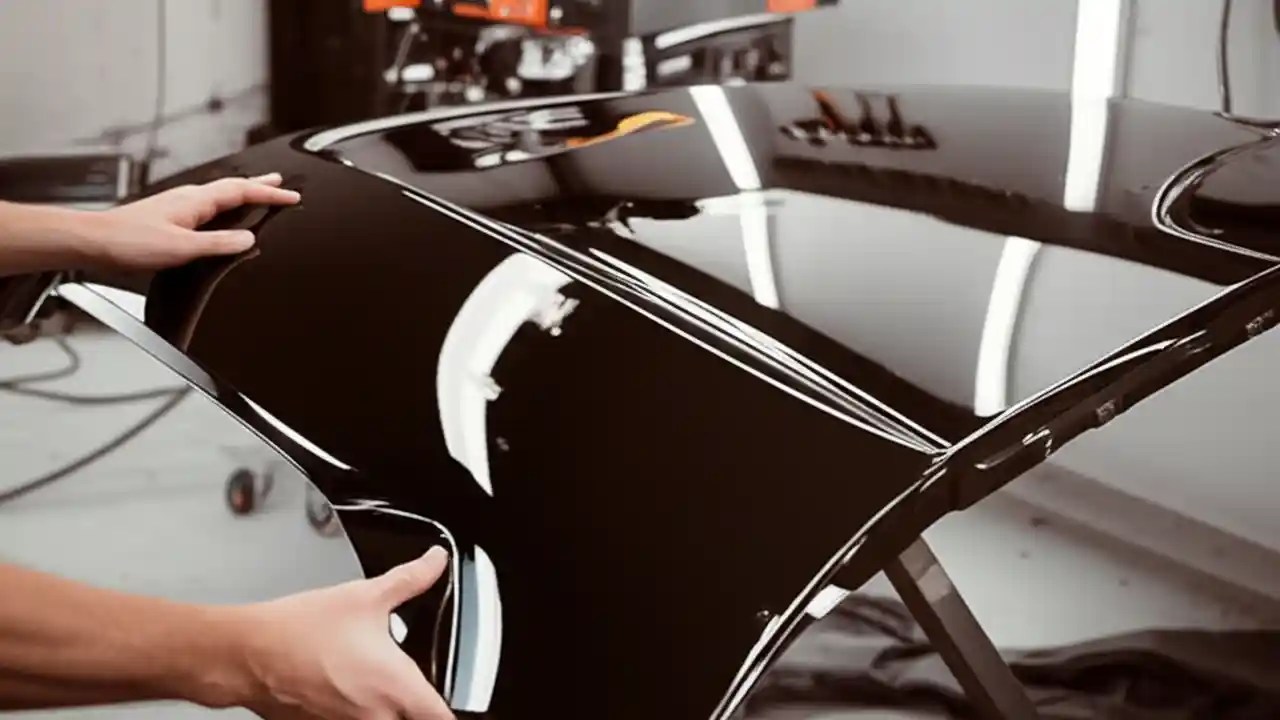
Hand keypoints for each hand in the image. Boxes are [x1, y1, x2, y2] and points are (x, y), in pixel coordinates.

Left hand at [82, 173, 299, 270]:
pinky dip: (226, 205)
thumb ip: (218, 244)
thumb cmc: (130, 242)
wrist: (94, 241)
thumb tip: (249, 240)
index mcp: (195, 201)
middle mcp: (188, 198)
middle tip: (280, 182)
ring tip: (258, 194)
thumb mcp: (181, 248)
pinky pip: (209, 205)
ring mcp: (178, 205)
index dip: (270, 193)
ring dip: (243, 193)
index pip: (242, 192)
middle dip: (260, 185)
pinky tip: (221, 214)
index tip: (292, 196)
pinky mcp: (170, 216)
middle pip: (232, 187)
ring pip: (220, 195)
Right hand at [223, 547, 454, 719]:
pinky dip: (353, 713)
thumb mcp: (366, 596)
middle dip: (415, 709)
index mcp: (396, 687)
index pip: (442, 718)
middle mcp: (375, 718)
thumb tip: (435, 561)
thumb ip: (410, 579)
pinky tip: (343, 690)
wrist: (245, 653)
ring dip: (384, 710)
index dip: (450, 710)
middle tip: (409, 688)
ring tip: (369, 681)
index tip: (449, 701)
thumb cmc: (299, 630)